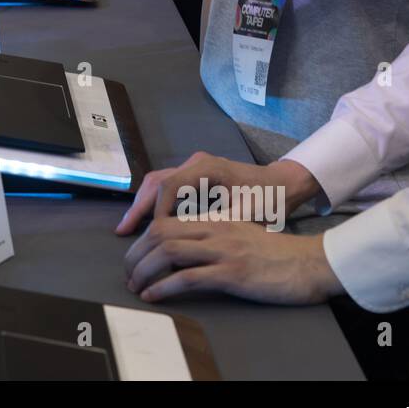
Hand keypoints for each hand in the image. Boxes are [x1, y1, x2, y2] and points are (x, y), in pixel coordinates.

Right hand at [114, 151, 316, 235]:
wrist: (284, 185)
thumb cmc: (269, 201)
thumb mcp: (245, 217)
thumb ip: (213, 226)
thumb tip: (187, 244)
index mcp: (207, 169)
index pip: (169, 187)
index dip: (156, 212)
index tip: (151, 237)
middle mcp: (196, 163)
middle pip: (157, 182)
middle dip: (139, 208)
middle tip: (123, 233)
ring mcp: (194, 167)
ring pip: (159, 183)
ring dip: (144, 206)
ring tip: (128, 230)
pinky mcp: (194, 176)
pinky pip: (168, 187)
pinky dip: (155, 204)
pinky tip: (148, 223)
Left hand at [123, 219, 343, 304]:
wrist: (313, 263)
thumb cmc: (278, 254)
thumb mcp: (241, 235)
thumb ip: (214, 237)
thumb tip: (183, 253)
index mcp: (216, 220)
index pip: (167, 220)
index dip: (143, 237)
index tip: (134, 255)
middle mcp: (216, 229)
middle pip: (160, 232)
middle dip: (135, 253)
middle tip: (127, 272)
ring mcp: (224, 250)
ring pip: (168, 251)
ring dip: (143, 269)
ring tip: (134, 285)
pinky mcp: (233, 272)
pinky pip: (188, 277)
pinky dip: (163, 286)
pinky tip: (153, 295)